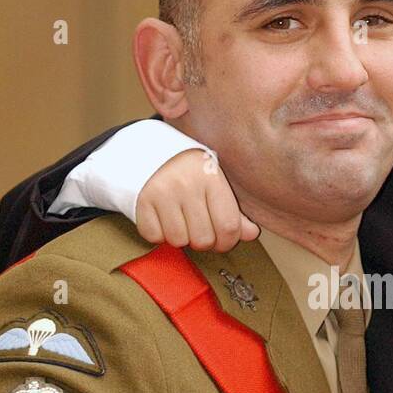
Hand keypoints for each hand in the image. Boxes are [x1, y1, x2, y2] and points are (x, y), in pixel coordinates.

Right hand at [134, 148, 259, 249]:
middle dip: (204, 241)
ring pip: (178, 241)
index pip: (228, 227)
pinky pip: (154, 237)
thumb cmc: (190, 170)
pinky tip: (163, 218)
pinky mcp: (141, 201)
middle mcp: (186, 184)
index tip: (223, 240)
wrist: (150, 150)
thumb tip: (251, 233)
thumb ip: (235, 211)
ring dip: (181, 237)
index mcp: (211, 177)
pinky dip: (159, 234)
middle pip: (203, 240)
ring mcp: (161, 192)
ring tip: (181, 220)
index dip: (228, 242)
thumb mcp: (216, 182)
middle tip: (199, 229)